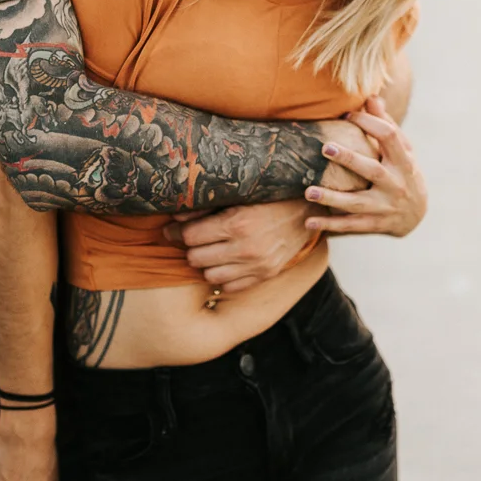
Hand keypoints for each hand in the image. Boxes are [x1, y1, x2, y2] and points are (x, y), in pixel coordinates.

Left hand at [163, 199, 314, 294]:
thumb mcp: (239, 195)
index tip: (173, 229)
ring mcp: (257, 265)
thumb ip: (206, 206)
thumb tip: (175, 217)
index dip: (177, 232)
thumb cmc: (269, 197)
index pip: (190, 237)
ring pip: (209, 275)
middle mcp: (246, 248)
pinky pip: (229, 286)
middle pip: (195, 258)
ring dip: (206, 263)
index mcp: (238, 223)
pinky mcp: (265, 275)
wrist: (307, 211)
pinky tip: (226, 261)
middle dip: (190, 247)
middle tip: (193, 238)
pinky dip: (224, 276)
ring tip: (210, 249)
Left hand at [304, 96, 426, 236]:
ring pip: (356, 203)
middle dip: (349, 159)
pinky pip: (350, 225)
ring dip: (332, 198)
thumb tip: (371, 97)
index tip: (347, 115)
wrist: (418, 215)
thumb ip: (386, 125)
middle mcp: (396, 184)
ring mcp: (385, 207)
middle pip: (372, 170)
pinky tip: (309, 222)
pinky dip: (330, 225)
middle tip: (325, 148)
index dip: (369, 123)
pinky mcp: (375, 224)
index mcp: (403, 161)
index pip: (389, 137)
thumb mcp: (403, 150)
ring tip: (308, 191)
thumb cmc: (404, 173)